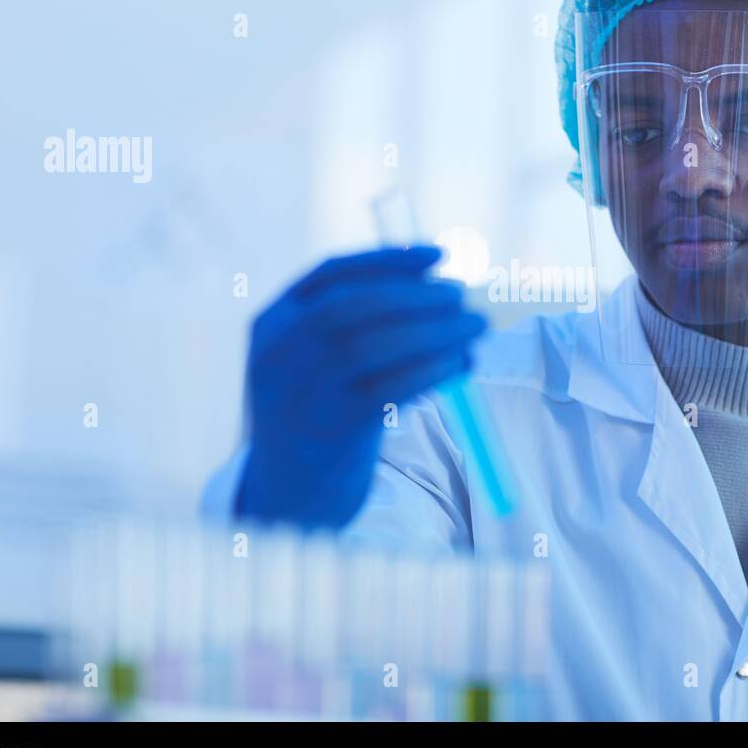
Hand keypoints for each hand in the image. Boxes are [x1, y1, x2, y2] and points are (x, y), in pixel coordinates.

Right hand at [237, 246, 485, 527]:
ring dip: (437, 330)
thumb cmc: (316, 411)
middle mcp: (281, 350)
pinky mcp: (335, 426)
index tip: (440, 255)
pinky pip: (396, 387)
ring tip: (476, 327)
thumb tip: (436, 282)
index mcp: (271, 321)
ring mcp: (305, 389)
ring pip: (379, 343)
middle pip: (356, 304)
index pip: (331, 271)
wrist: (287, 492)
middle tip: (465, 296)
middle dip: (418, 294)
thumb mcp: (310, 360)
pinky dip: (436, 369)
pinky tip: (464, 363)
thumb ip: (354, 320)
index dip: (389, 258)